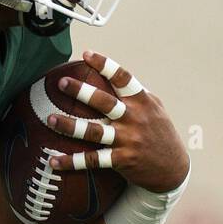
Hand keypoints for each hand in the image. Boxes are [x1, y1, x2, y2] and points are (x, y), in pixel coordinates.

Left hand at [45, 50, 189, 192]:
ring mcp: (128, 140)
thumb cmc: (159, 133)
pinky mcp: (122, 160)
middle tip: (61, 82)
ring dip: (69, 126)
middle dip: (81, 91)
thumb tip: (110, 74)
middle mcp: (135, 119)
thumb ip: (134, 93)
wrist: (173, 169)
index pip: (123, 78)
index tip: (87, 54)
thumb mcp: (154, 108)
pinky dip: (71, 161)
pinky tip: (53, 161)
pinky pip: (92, 160)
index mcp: (143, 102)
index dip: (105, 64)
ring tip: (50, 119)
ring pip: (94, 131)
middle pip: (104, 102)